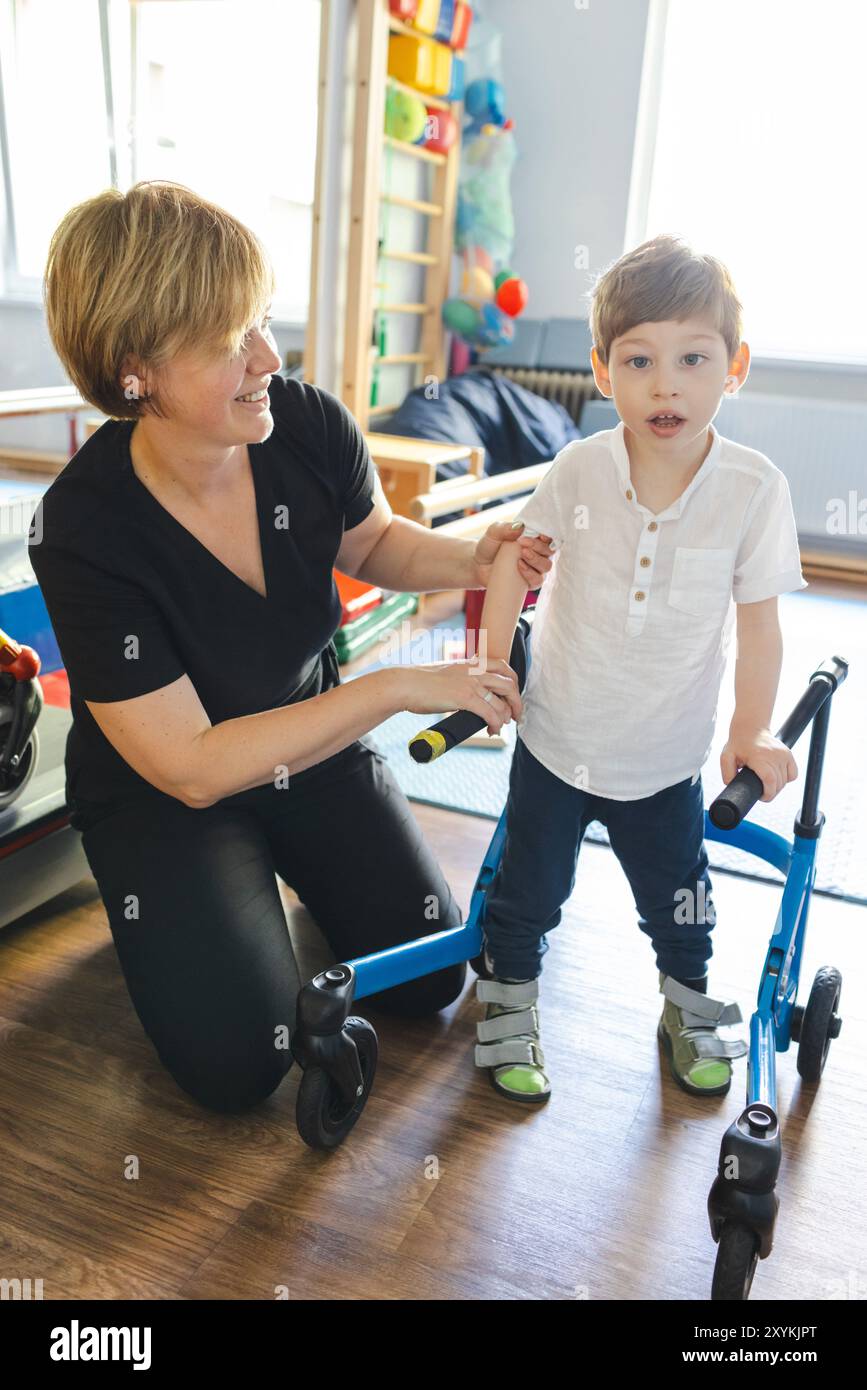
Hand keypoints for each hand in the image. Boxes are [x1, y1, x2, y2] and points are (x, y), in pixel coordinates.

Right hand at [400, 657, 522, 735]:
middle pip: (509, 684)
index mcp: (471, 663)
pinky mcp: (465, 698)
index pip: (503, 667)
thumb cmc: (421, 683)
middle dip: (516, 702)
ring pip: (502, 701)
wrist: (406, 684)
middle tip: (516, 716)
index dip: (513, 683)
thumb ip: (461, 679)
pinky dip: (495, 723)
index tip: (512, 697)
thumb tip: (468, 696)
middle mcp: (475, 671)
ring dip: (506, 716)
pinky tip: (492, 730)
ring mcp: (471, 683)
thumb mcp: (447, 674)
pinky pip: (490, 713)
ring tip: (501, 726)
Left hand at [472, 521, 554, 590]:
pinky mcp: (529, 582)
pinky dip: (531, 575)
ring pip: (546, 566)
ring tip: (522, 555)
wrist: (478, 565)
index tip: (541, 535)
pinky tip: (520, 567)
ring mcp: (534, 569)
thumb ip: (505, 528)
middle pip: (549, 551)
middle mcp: (537, 553)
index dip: (549, 536)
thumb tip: (520, 527)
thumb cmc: (489, 546)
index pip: (549, 536)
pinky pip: (538, 581)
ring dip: (536, 560)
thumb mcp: (494, 533)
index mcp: (533, 538)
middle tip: (522, 543)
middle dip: (538, 546)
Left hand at [720, 727, 797, 802]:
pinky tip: (777, 777)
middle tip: (762, 792)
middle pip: (778, 784)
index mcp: (759, 757)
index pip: (770, 780)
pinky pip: (793, 774)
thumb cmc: (738, 743)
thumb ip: (727, 773)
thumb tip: (732, 786)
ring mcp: (783, 754)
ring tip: (767, 784)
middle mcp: (774, 755)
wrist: (750, 727)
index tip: (762, 797)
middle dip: (771, 793)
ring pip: (785, 780)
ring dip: (777, 787)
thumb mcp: (726, 757)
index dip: (768, 794)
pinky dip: (787, 779)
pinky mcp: (788, 754)